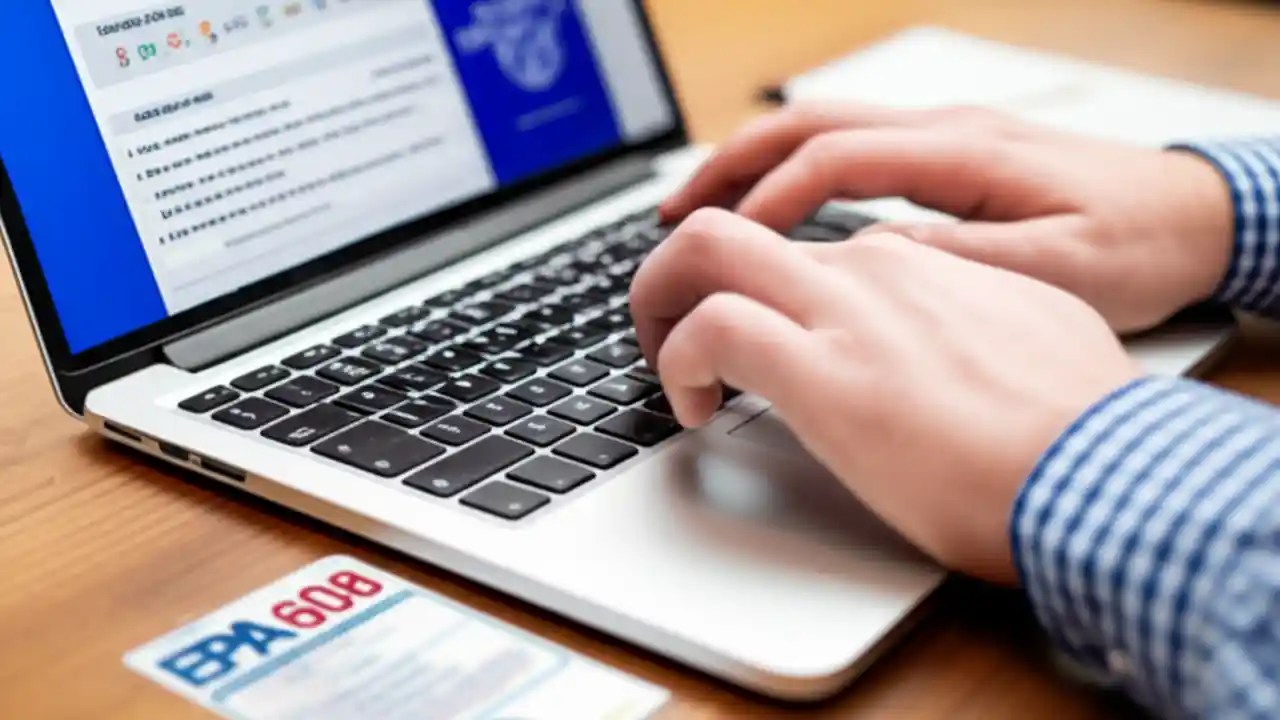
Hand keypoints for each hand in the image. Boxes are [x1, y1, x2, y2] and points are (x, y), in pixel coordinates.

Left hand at [629, 209, 1141, 583]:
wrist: (1109, 474)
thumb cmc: (1081, 432)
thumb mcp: (1031, 342)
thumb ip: (977, 325)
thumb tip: (959, 347)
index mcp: (920, 270)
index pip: (802, 255)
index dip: (757, 300)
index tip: (750, 348)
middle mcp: (874, 273)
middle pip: (732, 227)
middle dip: (672, 274)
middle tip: (665, 333)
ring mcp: (847, 314)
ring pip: (706, 249)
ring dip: (660, 307)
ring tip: (669, 373)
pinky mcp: (827, 375)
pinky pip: (712, 330)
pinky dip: (680, 362)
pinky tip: (696, 409)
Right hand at [661, 104, 1234, 332]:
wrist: (1195, 215)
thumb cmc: (1137, 245)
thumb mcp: (1056, 270)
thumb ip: (961, 263)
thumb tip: (873, 264)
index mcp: (963, 154)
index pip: (833, 161)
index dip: (768, 205)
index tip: (724, 253)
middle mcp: (945, 131)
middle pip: (809, 124)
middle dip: (730, 164)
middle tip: (671, 213)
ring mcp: (945, 136)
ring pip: (823, 128)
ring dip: (753, 162)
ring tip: (700, 207)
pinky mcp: (950, 155)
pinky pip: (850, 147)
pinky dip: (794, 170)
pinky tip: (775, 206)